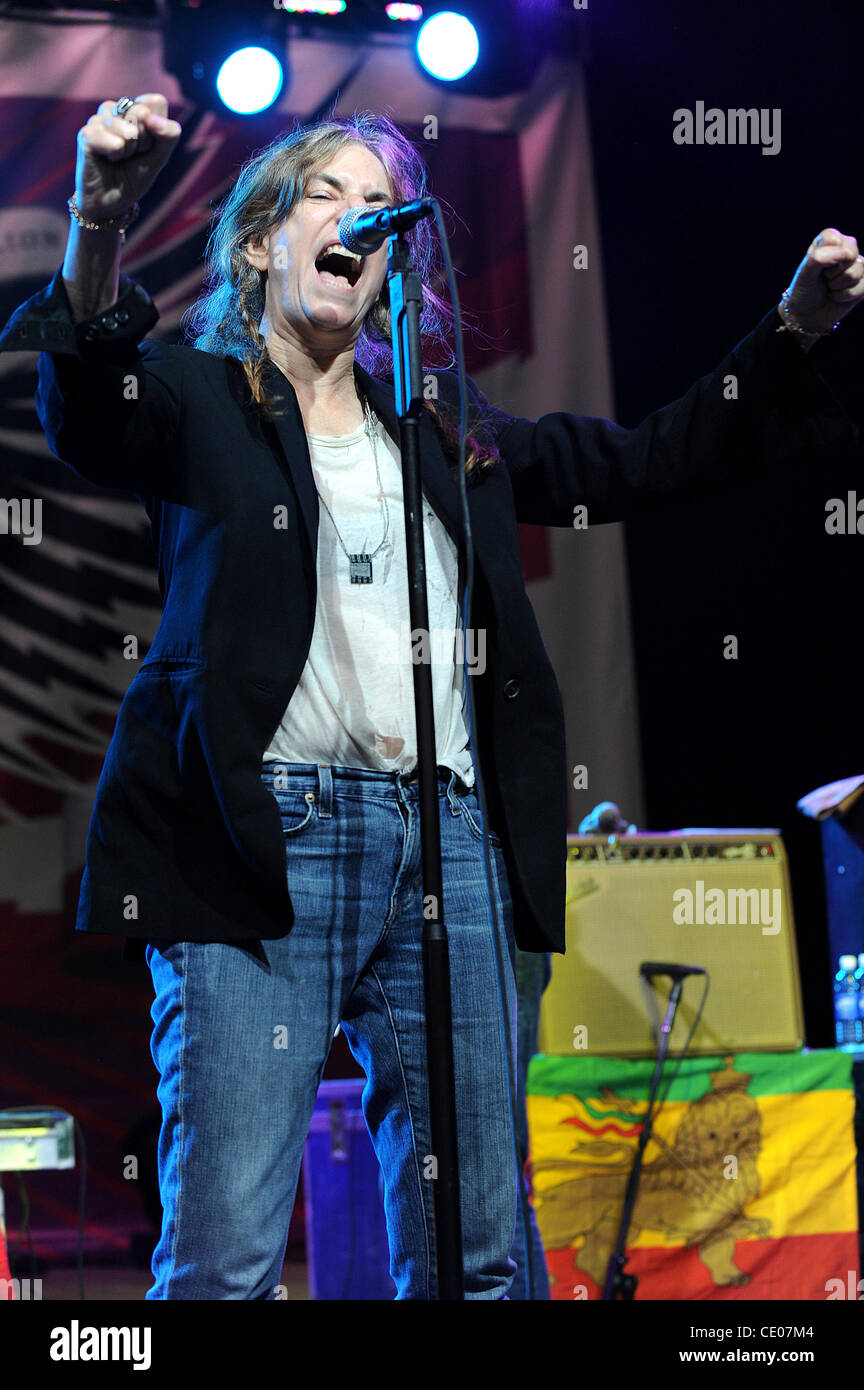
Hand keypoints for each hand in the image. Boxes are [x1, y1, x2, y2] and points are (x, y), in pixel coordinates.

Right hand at [74, 93, 181, 222]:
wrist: (113, 201)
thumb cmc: (135, 175)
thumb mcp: (160, 155)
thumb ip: (168, 134)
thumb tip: (151, 118)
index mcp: (135, 108)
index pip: (156, 102)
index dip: (158, 128)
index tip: (148, 145)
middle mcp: (116, 109)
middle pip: (142, 113)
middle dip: (144, 141)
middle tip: (132, 154)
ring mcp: (99, 120)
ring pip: (128, 129)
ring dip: (129, 151)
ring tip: (119, 158)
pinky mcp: (87, 134)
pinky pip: (113, 141)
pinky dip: (116, 155)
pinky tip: (107, 159)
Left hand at [780, 228, 863, 335]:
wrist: (807, 315)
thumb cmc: (804, 290)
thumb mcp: (805, 273)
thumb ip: (820, 257)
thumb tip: (846, 253)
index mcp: (829, 241)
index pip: (833, 238)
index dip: (824, 256)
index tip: (816, 267)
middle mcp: (846, 249)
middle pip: (850, 253)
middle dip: (833, 272)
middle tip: (824, 278)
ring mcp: (858, 265)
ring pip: (855, 272)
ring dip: (837, 286)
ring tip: (830, 288)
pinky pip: (862, 287)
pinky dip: (844, 296)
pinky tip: (837, 296)